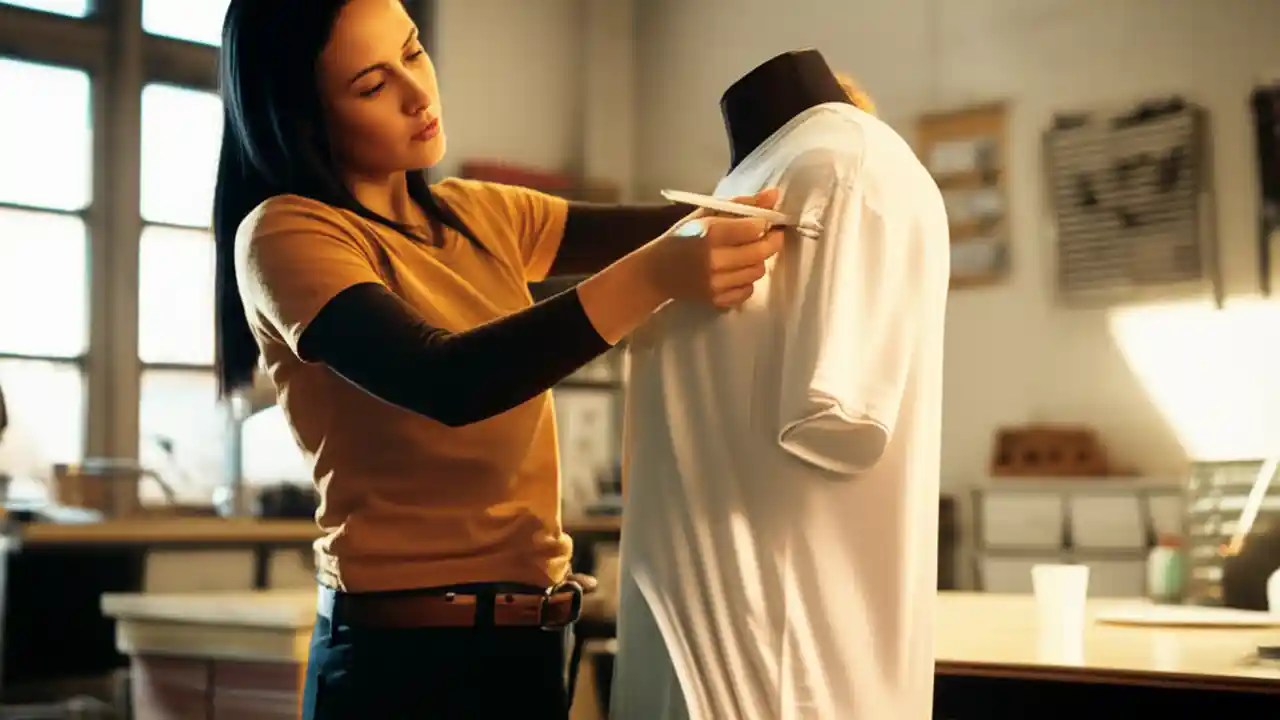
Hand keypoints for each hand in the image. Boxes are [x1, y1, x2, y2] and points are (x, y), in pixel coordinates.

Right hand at [648, 188, 783, 308]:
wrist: (656, 272)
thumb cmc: (682, 237)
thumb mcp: (706, 213)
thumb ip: (742, 204)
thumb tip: (774, 195)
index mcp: (710, 232)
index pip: (755, 227)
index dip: (766, 222)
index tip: (765, 220)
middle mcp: (715, 259)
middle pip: (761, 251)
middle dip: (771, 241)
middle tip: (769, 235)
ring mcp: (716, 283)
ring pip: (758, 271)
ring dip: (758, 260)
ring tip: (746, 253)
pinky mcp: (717, 300)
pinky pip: (748, 290)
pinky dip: (747, 280)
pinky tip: (736, 272)